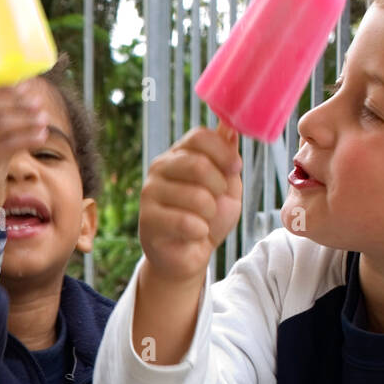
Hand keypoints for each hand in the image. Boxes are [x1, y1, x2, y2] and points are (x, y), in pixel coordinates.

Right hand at [0, 81, 50, 233]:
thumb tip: (15, 91)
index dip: (5, 88)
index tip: (25, 87)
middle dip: (18, 102)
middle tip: (39, 103)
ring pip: (3, 122)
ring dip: (27, 119)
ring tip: (44, 121)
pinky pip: (11, 142)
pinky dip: (29, 137)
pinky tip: (42, 137)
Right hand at [139, 124, 242, 287]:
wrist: (189, 255)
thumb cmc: (208, 219)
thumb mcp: (226, 185)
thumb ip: (227, 158)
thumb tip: (231, 128)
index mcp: (178, 154)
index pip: (199, 136)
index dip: (223, 151)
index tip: (235, 168)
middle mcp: (160, 168)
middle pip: (198, 164)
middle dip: (218, 186)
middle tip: (216, 201)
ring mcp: (150, 193)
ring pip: (196, 196)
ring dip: (210, 213)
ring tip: (204, 220)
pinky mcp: (147, 220)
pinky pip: (186, 222)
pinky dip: (200, 231)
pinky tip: (195, 234)